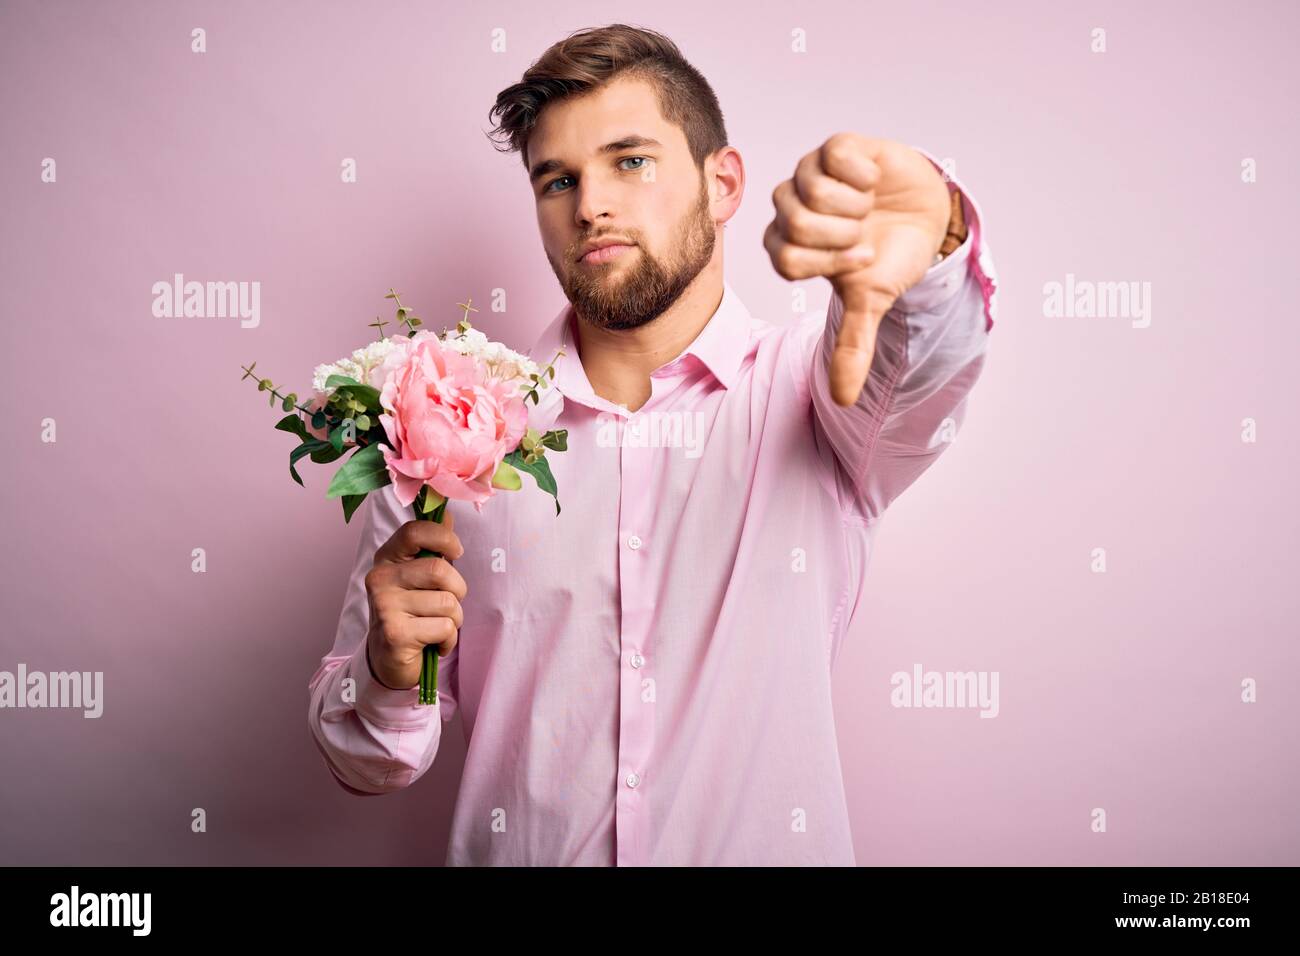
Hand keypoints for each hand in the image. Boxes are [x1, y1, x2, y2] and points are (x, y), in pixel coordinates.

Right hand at [364, 511, 467, 690]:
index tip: (455, 552)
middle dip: (457, 590)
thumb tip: (448, 514)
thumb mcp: (421, 576)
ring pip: (447, 603)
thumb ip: (434, 547)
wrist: (389, 659)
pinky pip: (444, 628)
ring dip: (454, 620)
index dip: (444, 538)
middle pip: (439, 570)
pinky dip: (448, 639)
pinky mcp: (395, 633)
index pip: (415, 531)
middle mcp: (380, 578)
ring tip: (437, 627)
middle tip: (448, 604)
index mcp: (387, 558)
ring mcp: (384, 605)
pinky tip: (432, 644)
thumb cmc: (412, 612)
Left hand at [763, 134, 951, 405]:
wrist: (926, 217)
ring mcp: (811, 174)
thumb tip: (843, 400)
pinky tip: (874, 181)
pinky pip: (835, 154)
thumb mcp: (870, 301)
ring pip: (811, 190)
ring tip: (869, 208)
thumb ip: (852, 346)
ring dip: (853, 206)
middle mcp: (792, 208)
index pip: (786, 259)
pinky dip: (862, 173)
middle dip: (841, 235)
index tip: (860, 259)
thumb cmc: (888, 256)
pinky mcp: (837, 148)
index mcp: (789, 246)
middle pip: (794, 224)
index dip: (828, 262)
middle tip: (865, 234)